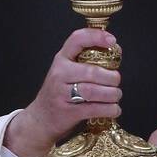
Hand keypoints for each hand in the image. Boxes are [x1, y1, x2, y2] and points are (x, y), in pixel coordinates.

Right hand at [3, 28, 121, 156]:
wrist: (40, 119)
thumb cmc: (59, 93)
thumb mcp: (65, 72)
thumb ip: (84, 62)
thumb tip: (114, 52)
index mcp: (61, 59)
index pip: (77, 39)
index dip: (96, 37)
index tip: (112, 41)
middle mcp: (60, 73)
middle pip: (92, 71)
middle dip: (112, 77)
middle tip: (116, 82)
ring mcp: (62, 93)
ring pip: (94, 91)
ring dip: (112, 95)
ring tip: (116, 96)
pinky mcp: (68, 112)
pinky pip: (94, 109)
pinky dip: (110, 109)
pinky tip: (114, 109)